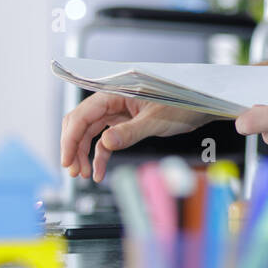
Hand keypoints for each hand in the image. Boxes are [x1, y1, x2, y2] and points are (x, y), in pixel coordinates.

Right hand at [60, 91, 217, 182]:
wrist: (200, 106)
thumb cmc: (182, 104)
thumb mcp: (156, 120)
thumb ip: (130, 131)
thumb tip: (105, 143)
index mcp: (116, 92)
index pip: (83, 114)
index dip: (71, 138)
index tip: (67, 160)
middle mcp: (113, 100)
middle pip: (81, 124)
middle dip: (73, 148)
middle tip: (72, 171)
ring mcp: (117, 112)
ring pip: (90, 133)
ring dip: (83, 154)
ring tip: (83, 175)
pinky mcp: (124, 123)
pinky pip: (105, 141)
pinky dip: (99, 156)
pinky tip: (98, 173)